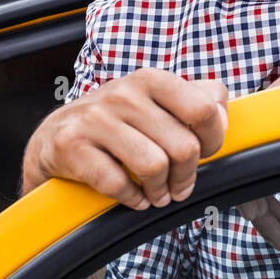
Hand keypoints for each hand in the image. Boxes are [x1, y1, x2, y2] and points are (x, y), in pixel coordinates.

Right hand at [22, 68, 228, 209]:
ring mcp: (95, 119)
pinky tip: (132, 197)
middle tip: (178, 186)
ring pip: (154, 167)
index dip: (213, 141)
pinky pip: (119, 184)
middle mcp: (123, 93)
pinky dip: (132, 199)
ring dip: (160, 191)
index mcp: (150, 79)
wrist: (56, 137)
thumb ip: (197, 98)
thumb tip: (224, 112)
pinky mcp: (73, 147)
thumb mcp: (156, 101)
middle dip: (186, 176)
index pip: (204, 110)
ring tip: (157, 194)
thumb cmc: (118, 122)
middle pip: (183, 146)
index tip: (204, 154)